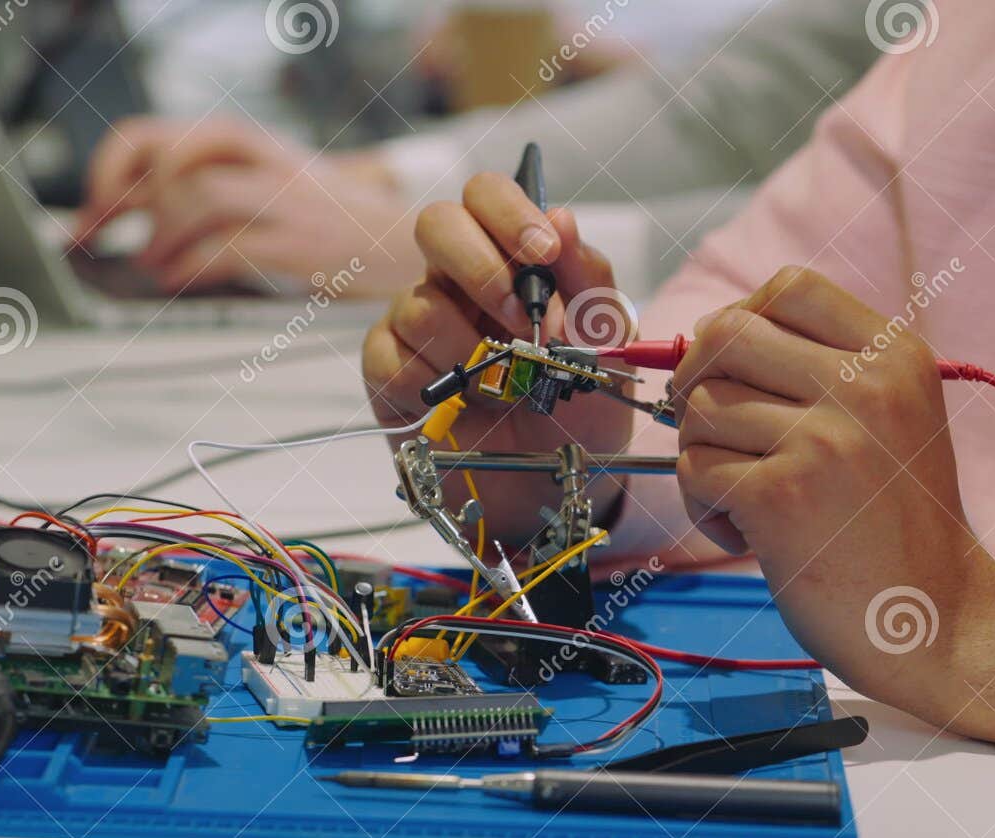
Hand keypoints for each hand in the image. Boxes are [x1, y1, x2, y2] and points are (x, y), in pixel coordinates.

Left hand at [72, 115, 421, 294]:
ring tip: (148, 265)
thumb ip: (207, 188)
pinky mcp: (301, 242)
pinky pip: (230, 248)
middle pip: (169, 162)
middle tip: (99, 240)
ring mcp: (284, 200)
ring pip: (199, 199)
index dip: (109, 172)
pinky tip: (176, 282)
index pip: (153, 136)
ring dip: (159, 237)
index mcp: (245, 142)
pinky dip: (191, 267)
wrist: (403, 243)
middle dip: (120, 203)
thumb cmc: (327, 221)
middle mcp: (261, 161)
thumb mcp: (267, 184)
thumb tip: (132, 213)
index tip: (91, 213)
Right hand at [362, 173, 634, 545]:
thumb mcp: (607, 348)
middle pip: (436, 223)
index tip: (544, 251)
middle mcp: (455, 280)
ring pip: (419, 302)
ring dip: (471, 351)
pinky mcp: (387, 368)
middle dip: (480, 268)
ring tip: (503, 387)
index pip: (486, 196)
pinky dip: (435, 384)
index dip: (508, 212)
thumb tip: (562, 215)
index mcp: (509, 259)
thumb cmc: (578, 409)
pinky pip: (390, 355)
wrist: (553, 485)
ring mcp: (415, 322)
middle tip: (519, 319)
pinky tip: (464, 405)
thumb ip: (590, 283)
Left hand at [671, 267, 994, 743]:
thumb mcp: (891, 418)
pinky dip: (703, 506)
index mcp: (895, 355)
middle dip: (694, 379)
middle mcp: (865, 385)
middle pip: (725, 334)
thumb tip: (707, 336)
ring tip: (742, 496)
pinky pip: (694, 470)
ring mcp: (824, 438)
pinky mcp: (783, 495)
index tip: (734, 368)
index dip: (739, 318)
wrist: (942, 620)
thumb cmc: (898, 526)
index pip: (788, 286)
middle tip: (712, 430)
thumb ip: (821, 369)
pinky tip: (746, 533)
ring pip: (699, 406)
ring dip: (699, 454)